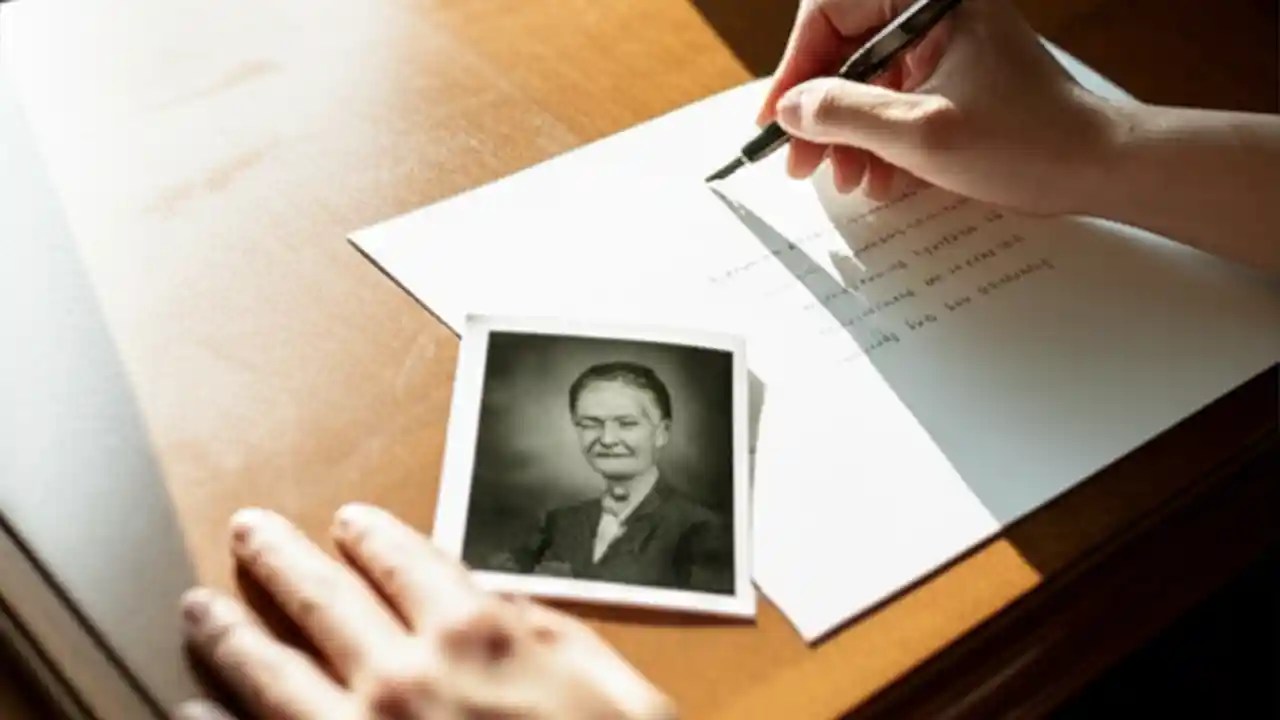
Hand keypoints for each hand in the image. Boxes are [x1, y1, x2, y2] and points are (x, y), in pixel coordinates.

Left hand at [175, 505, 673, 718]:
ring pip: (269, 670)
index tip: (350, 523)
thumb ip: (548, 636)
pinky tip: (192, 708)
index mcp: (476, 638)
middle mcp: (403, 677)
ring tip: (197, 608)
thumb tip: (498, 604)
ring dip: (229, 632)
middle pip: (322, 597)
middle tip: (249, 531)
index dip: (372, 536)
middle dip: (280, 558)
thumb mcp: (618, 689)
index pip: (406, 560)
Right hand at [760, 0, 1117, 213]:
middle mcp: (934, 9)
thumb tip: (790, 109)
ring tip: (847, 181)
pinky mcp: (952, 75)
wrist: (1098, 168)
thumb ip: (845, 114)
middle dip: (820, 111)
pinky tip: (877, 179)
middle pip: (845, 47)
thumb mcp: (921, 133)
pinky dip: (877, 140)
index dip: (796, 66)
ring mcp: (943, 42)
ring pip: (865, 79)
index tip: (778, 117)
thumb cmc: (1029, 142)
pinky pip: (893, 99)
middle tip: (801, 162)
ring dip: (847, 135)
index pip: (832, 10)